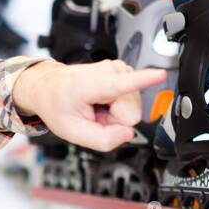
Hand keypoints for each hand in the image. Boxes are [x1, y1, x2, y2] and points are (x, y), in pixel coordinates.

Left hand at [13, 59, 165, 151]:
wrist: (48, 85)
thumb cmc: (57, 104)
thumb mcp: (71, 132)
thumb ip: (102, 140)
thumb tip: (127, 134)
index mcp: (91, 84)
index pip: (123, 84)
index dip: (143, 80)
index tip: (160, 74)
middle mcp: (109, 71)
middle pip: (130, 113)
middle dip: (113, 120)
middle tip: (94, 115)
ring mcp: (117, 69)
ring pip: (132, 107)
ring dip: (113, 113)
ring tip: (95, 107)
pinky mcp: (123, 71)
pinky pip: (130, 100)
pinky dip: (115, 106)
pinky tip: (101, 102)